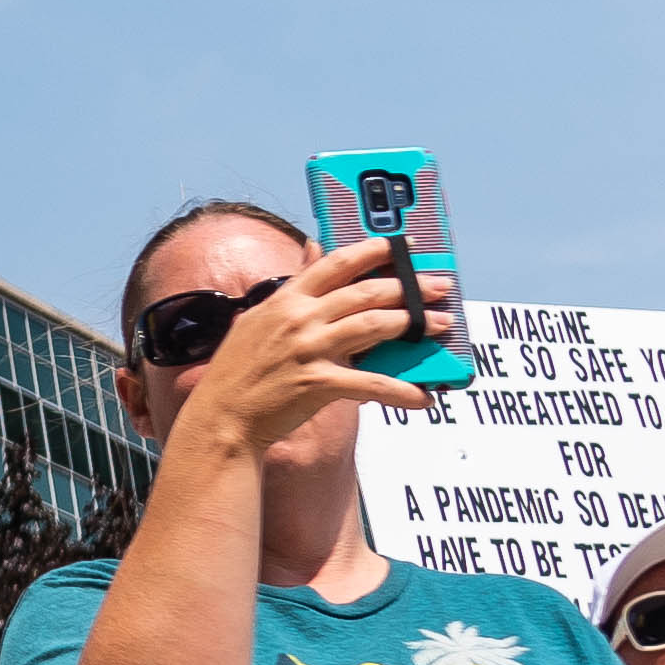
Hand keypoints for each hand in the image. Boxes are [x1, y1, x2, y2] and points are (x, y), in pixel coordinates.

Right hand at [170, 239, 438, 467]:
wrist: (223, 418)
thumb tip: (313, 247)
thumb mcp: (259, 317)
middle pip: (366, 292)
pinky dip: (401, 392)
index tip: (403, 245)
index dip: (374, 250)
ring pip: (374, 327)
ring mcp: (309, 349)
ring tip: (440, 324)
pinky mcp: (318, 383)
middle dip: (409, 287)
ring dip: (414, 325)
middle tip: (438, 287)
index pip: (337, 263)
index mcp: (286, 298)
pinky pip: (371, 384)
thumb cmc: (240, 370)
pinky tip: (424, 396)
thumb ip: (293, 284)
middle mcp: (300, 318)